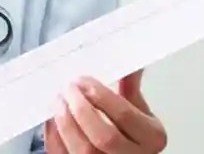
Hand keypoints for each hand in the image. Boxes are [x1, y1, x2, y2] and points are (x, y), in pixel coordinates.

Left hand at [44, 70, 167, 153]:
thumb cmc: (133, 136)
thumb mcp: (139, 112)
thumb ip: (130, 87)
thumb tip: (129, 59)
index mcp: (150, 138)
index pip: (124, 115)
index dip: (101, 96)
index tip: (85, 81)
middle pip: (104, 136)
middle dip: (81, 109)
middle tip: (69, 88)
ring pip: (83, 150)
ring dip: (65, 122)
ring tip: (58, 100)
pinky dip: (55, 136)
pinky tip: (52, 119)